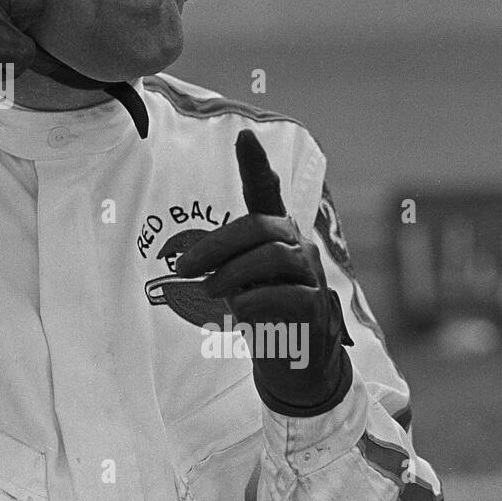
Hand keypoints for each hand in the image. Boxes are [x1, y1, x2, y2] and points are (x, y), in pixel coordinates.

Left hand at [171, 129, 353, 415]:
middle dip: (217, 245)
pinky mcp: (318, 310)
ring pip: (274, 256)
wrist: (296, 365)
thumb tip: (184, 262)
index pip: (267, 193)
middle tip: (184, 268)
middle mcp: (299, 247)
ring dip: (234, 272)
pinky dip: (257, 300)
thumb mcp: (239, 282)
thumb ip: (222, 264)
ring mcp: (313, 277)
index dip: (256, 165)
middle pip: (261, 227)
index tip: (244, 135)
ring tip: (211, 292)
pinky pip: (289, 295)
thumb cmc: (263, 314)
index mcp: (276, 235)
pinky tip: (240, 311)